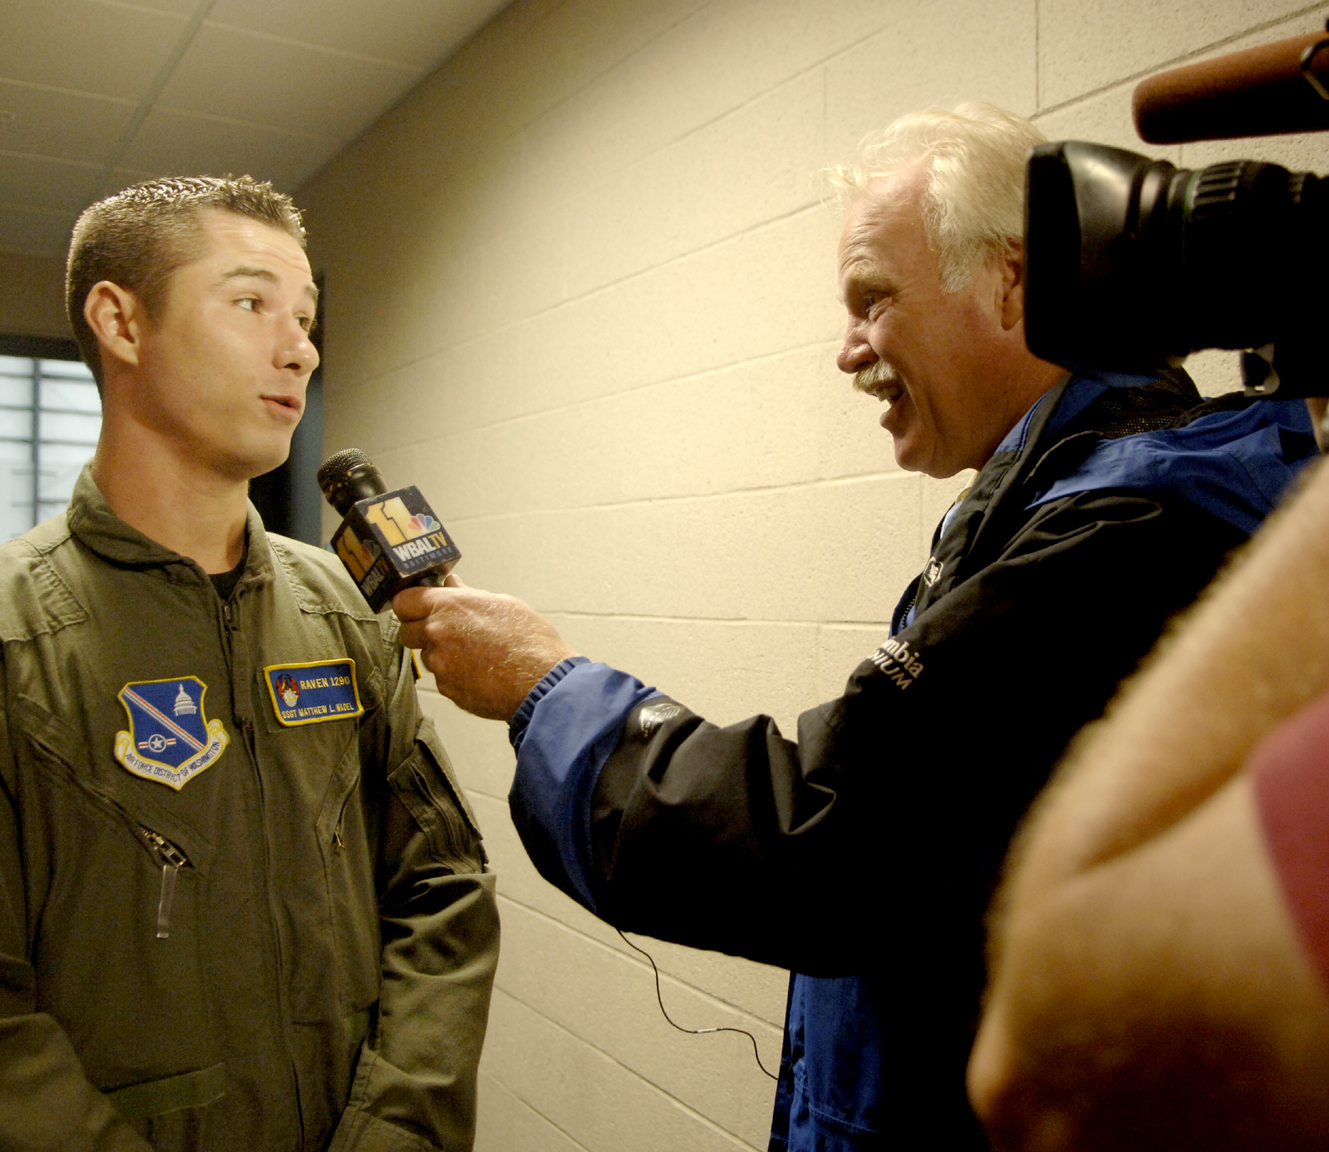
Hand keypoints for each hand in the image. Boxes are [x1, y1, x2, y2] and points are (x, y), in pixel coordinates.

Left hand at [393, 575, 576, 720]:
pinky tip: (479, 672)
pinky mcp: (447, 689)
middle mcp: (437, 634)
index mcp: (448, 606)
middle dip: (420, 631)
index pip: (403, 601)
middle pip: (406, 632)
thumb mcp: (501, 604)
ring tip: (473, 654)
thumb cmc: (528, 639)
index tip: (417, 606)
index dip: (410, 604)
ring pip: (426, 656)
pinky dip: (455, 675)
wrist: (541, 680)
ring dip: (440, 654)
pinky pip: (442, 678)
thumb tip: (452, 585)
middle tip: (444, 631)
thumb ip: (468, 595)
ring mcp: (440, 664)